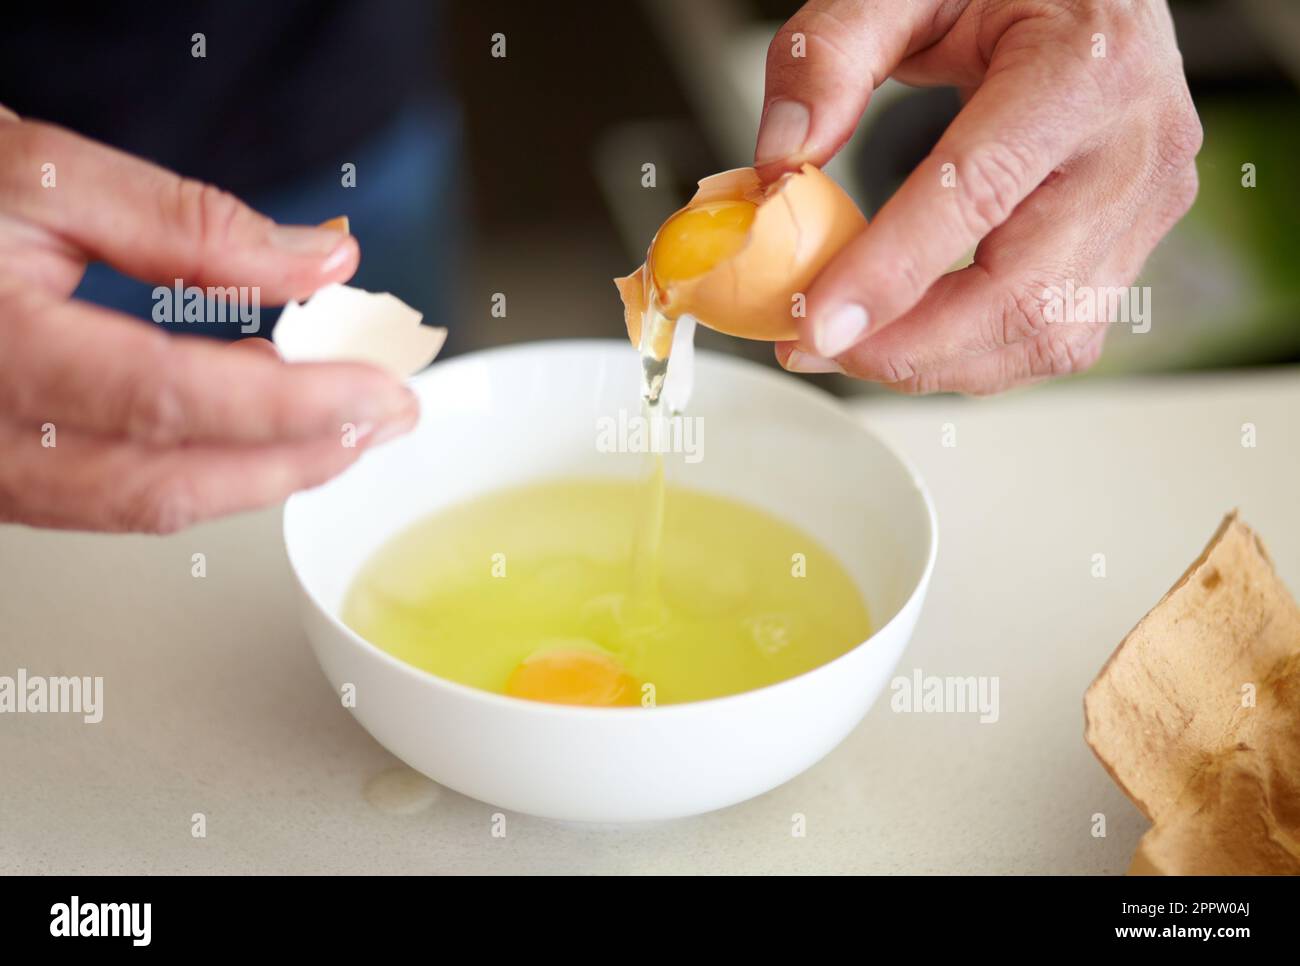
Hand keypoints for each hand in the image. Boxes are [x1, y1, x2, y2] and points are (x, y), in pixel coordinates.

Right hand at [0, 109, 416, 531]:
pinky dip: (209, 472)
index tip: (382, 391)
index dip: (294, 406)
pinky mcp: (4, 479)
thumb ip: (189, 225)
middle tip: (387, 417)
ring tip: (346, 426)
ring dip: (265, 475)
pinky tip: (265, 435)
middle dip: (301, 459)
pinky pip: (118, 500)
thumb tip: (320, 263)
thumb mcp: (42, 174)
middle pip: (171, 482)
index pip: (172, 400)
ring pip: (148, 507)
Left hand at [757, 0, 1201, 392]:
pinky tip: (912, 335)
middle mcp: (1136, 145)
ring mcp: (1145, 203)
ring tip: (852, 347)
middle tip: (814, 347)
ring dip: (937, 364)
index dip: (891, 273)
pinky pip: (1057, 332)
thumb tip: (779, 162)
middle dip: (907, 346)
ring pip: (1047, 335)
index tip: (817, 325)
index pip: (979, 192)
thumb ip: (831, 55)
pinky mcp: (1136, 242)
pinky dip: (975, 354)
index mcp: (1083, 65)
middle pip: (1024, 294)